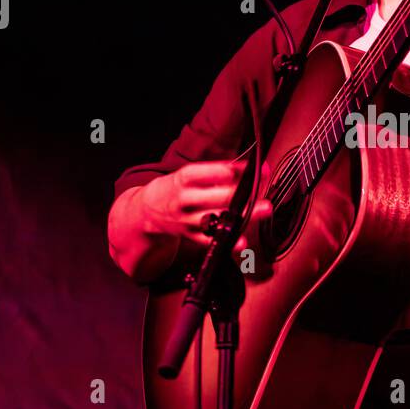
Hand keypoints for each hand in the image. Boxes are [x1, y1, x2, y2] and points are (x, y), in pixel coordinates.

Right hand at [139, 160, 271, 259]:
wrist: (147, 209)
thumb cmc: (176, 187)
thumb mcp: (191, 173)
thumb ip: (219, 171)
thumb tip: (250, 167)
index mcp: (185, 178)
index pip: (211, 172)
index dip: (234, 171)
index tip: (253, 169)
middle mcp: (185, 198)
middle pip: (218, 196)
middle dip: (242, 193)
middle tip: (261, 189)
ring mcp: (187, 218)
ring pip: (218, 217)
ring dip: (242, 214)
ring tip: (262, 210)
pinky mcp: (190, 234)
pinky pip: (209, 239)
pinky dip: (226, 241)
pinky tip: (241, 241)